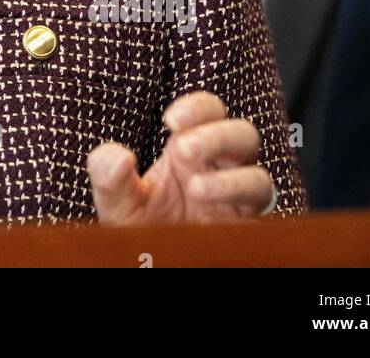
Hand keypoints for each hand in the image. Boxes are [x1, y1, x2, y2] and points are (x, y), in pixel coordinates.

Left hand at [87, 91, 274, 224]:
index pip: (208, 112)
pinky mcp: (245, 227)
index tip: (170, 120)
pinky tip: (208, 207)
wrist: (153, 261)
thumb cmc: (138, 226)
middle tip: (184, 149)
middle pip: (243, 135)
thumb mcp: (116, 199)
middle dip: (217, 135)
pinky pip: (260, 212)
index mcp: (189, 151)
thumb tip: (120, 157)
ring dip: (231, 178)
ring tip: (195, 188)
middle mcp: (219, 169)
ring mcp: (236, 199)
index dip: (197, 107)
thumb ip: (108, 173)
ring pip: (259, 176)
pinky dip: (239, 202)